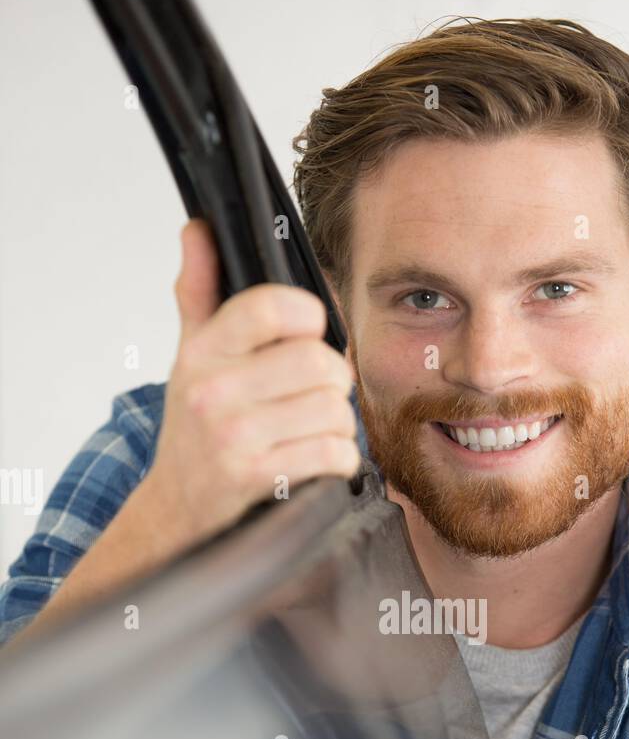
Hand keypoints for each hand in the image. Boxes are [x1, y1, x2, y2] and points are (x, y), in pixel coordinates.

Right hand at [146, 219, 359, 545]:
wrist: (177, 509)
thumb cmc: (193, 430)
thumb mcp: (188, 358)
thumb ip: (198, 293)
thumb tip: (198, 229)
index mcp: (203, 352)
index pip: (273, 307)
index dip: (309, 316)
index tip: (309, 332)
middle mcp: (214, 392)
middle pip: (319, 362)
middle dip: (332, 380)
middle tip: (317, 392)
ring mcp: (235, 437)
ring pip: (334, 409)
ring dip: (339, 423)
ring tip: (313, 429)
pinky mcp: (258, 478)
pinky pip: (334, 452)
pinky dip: (339, 458)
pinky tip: (317, 459)